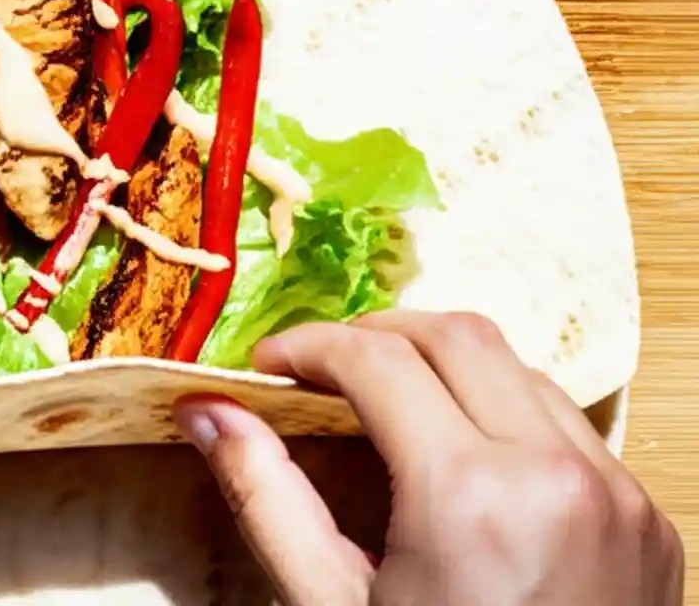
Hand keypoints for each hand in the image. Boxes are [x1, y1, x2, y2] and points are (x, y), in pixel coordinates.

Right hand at [174, 311, 682, 605]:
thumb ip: (267, 499)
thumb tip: (208, 414)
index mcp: (469, 498)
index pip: (378, 361)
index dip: (309, 346)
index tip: (269, 365)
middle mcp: (556, 475)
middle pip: (457, 335)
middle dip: (376, 336)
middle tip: (320, 371)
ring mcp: (617, 494)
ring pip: (521, 369)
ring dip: (446, 367)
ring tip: (386, 404)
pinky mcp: (647, 519)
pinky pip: (569, 427)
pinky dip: (505, 413)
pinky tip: (461, 455)